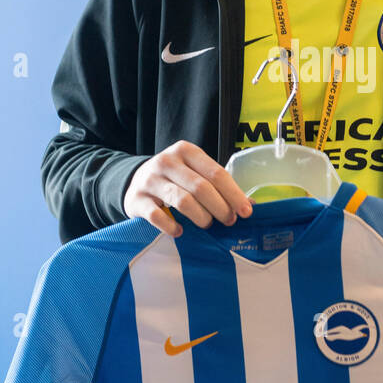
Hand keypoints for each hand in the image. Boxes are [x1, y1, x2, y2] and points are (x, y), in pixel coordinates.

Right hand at [123, 140, 252, 237]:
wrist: (134, 181)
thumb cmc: (174, 179)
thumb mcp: (193, 172)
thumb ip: (216, 184)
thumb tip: (248, 204)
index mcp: (186, 151)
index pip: (216, 173)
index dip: (234, 194)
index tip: (246, 211)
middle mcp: (167, 162)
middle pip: (201, 187)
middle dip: (220, 207)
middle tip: (229, 220)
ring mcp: (150, 180)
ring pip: (182, 201)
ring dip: (200, 217)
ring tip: (207, 224)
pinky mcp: (136, 199)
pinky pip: (157, 216)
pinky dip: (172, 227)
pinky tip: (180, 232)